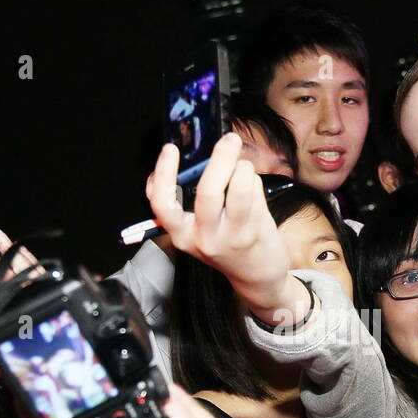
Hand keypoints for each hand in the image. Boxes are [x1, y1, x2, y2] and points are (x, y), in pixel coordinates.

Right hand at [146, 134, 305, 324]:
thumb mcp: (199, 229)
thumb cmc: (225, 244)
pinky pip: (254, 193)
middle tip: (229, 140)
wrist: (255, 277)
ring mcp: (232, 236)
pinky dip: (253, 180)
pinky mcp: (255, 232)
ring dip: (243, 168)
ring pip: (239, 187)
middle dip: (220, 159)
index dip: (163, 173)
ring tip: (243, 166)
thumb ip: (192, 198)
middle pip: (208, 191)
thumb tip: (198, 157)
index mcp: (182, 235)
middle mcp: (204, 238)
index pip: (162, 204)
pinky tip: (251, 185)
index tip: (170, 149)